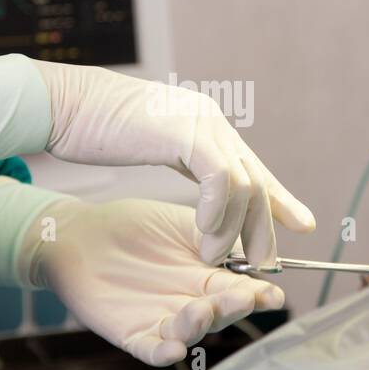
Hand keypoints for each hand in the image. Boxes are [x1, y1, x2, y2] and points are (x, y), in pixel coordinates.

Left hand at [33, 198, 285, 364]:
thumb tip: (252, 250)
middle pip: (219, 313)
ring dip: (199, 325)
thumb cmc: (133, 225)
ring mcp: (163, 321)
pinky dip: (163, 351)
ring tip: (204, 310)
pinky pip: (151, 349)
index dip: (257, 294)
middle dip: (233, 307)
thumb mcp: (182, 223)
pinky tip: (173, 349)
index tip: (272, 294)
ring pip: (189, 332)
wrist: (81, 233)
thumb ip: (216, 234)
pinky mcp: (133, 335)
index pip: (239, 289)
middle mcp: (191, 303)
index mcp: (207, 277)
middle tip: (245, 297)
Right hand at [34, 61, 314, 266]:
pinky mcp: (184, 131)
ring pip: (243, 185)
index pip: (253, 169)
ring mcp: (201, 123)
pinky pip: (220, 177)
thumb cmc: (96, 128)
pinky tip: (206, 233)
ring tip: (215, 258)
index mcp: (205, 127)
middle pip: (256, 182)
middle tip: (264, 265)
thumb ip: (183, 161)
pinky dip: (218, 211)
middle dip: (264, 228)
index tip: (303, 224)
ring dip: (234, 229)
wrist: (64, 105)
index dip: (281, 199)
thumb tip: (201, 188)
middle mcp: (212, 123)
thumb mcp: (152, 146)